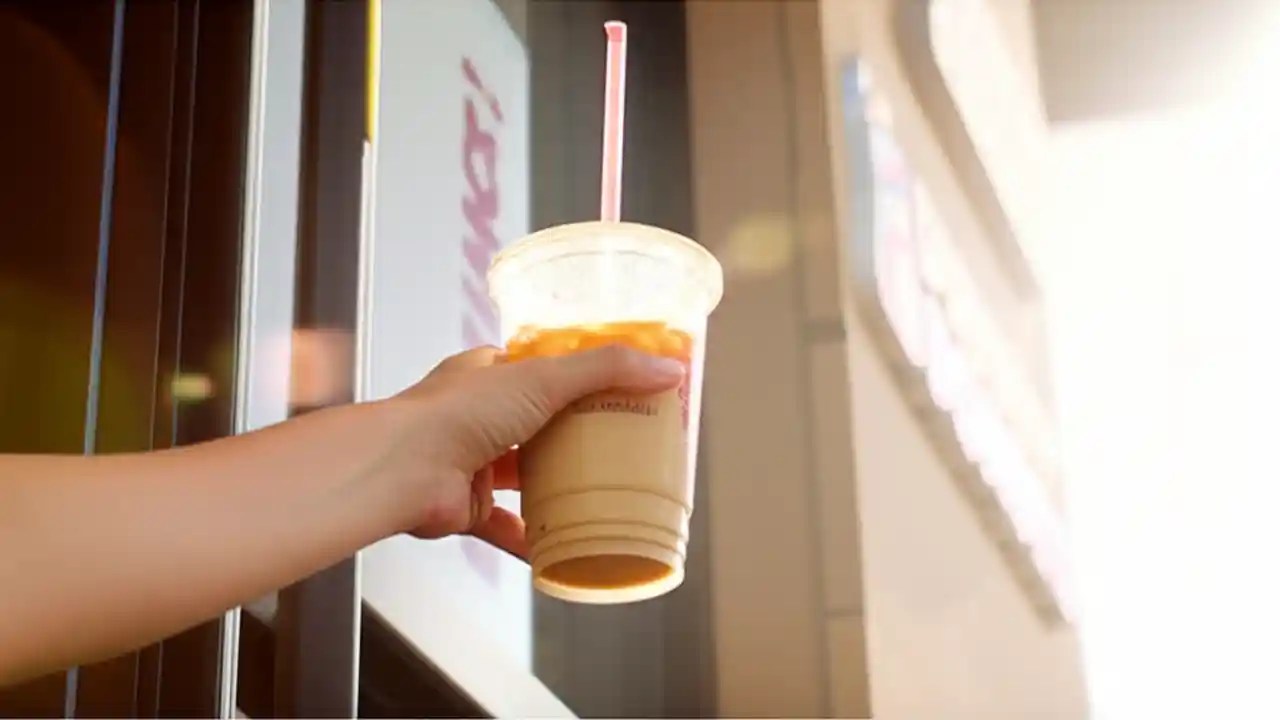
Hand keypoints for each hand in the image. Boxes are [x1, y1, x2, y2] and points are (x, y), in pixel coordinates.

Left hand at [380, 345, 685, 558]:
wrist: (403, 470)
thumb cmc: (456, 414)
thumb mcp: (543, 377)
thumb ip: (606, 370)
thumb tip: (666, 368)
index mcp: (488, 374)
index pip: (538, 368)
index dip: (576, 375)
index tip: (616, 388)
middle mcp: (477, 416)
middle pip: (537, 424)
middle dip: (573, 435)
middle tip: (620, 444)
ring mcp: (472, 462)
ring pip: (524, 475)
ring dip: (556, 486)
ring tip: (602, 493)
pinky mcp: (469, 507)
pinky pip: (507, 526)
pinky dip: (533, 538)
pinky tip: (563, 546)